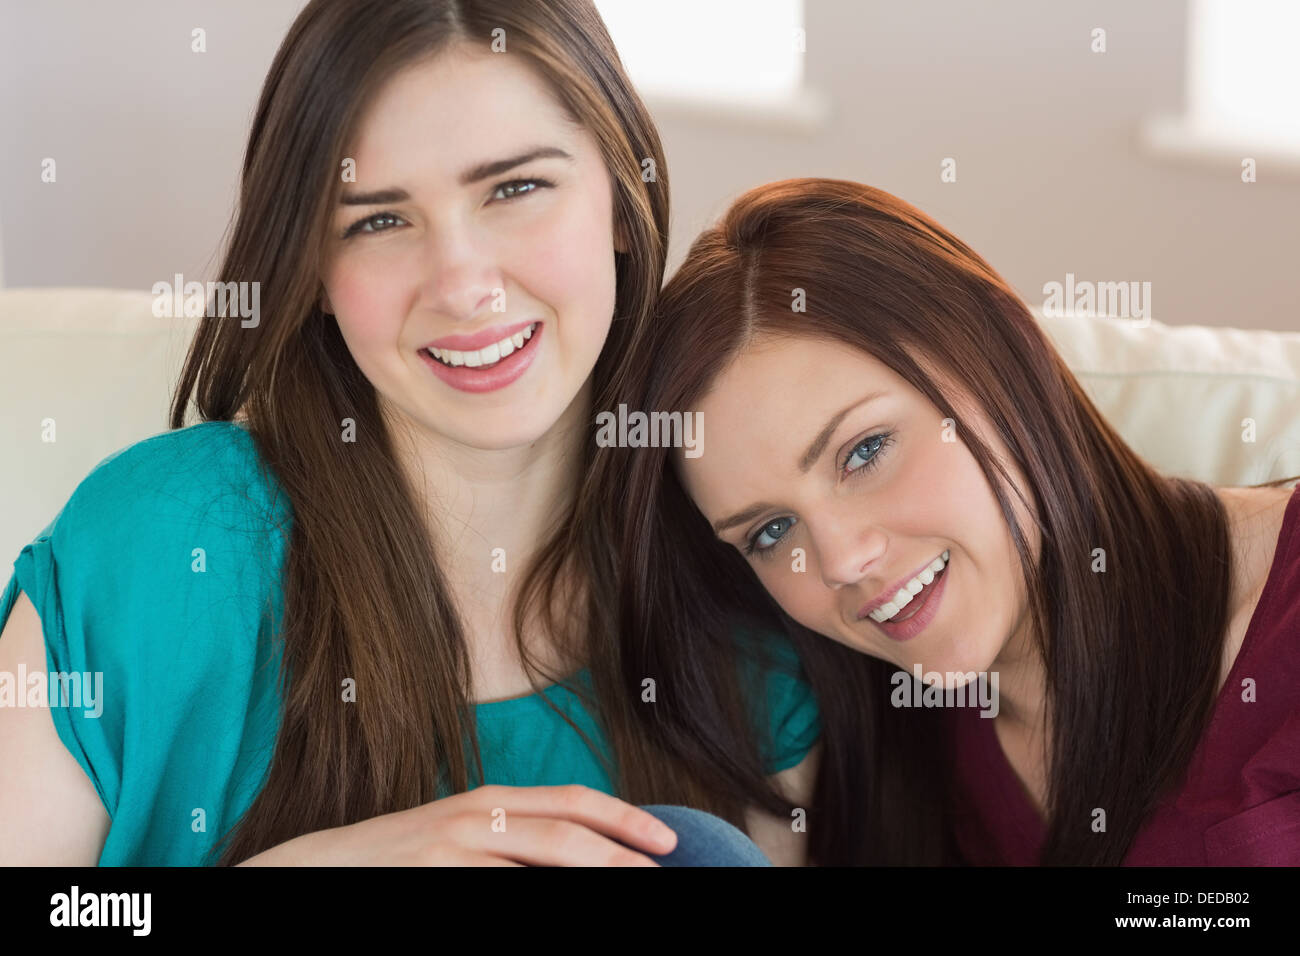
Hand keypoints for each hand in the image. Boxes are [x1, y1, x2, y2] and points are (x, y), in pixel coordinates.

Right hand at [235, 784, 677, 865]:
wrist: (317, 867)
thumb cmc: (401, 856)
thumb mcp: (462, 833)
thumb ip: (515, 837)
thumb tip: (580, 851)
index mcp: (491, 802)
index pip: (574, 803)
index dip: (626, 819)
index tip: (668, 842)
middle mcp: (477, 819)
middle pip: (567, 837)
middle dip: (622, 859)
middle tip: (663, 875)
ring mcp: (452, 852)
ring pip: (540, 868)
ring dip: (589, 881)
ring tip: (629, 891)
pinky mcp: (432, 881)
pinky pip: (498, 894)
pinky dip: (535, 905)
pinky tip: (555, 911)